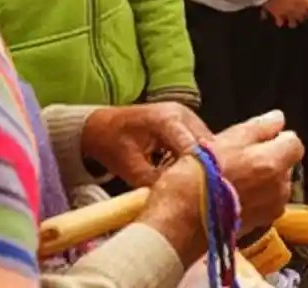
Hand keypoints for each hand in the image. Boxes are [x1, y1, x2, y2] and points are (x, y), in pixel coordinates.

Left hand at [81, 103, 213, 186]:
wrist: (101, 125)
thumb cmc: (110, 142)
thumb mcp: (128, 166)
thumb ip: (152, 180)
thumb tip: (174, 194)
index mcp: (165, 118)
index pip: (192, 145)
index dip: (199, 168)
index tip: (204, 190)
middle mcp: (181, 113)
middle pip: (205, 144)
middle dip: (204, 167)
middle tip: (199, 192)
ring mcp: (186, 116)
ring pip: (206, 144)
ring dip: (201, 163)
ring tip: (193, 184)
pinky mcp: (187, 123)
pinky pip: (200, 143)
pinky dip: (196, 159)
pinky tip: (187, 174)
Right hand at [139, 110, 302, 265]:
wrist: (181, 222)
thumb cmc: (199, 176)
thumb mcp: (227, 139)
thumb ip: (259, 127)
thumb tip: (279, 118)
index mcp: (275, 162)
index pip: (294, 142)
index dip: (276, 137)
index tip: (258, 139)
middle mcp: (280, 187)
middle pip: (285, 164)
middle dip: (268, 158)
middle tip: (237, 158)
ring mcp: (271, 208)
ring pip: (274, 183)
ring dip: (260, 178)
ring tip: (231, 178)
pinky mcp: (259, 223)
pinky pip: (264, 201)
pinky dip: (253, 196)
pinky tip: (230, 194)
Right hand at [262, 0, 307, 27]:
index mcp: (302, 2)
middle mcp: (295, 11)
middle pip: (302, 18)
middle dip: (303, 13)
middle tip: (301, 7)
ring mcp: (284, 15)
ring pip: (291, 24)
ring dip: (292, 20)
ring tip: (291, 15)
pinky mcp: (273, 15)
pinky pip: (277, 20)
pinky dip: (278, 19)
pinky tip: (277, 15)